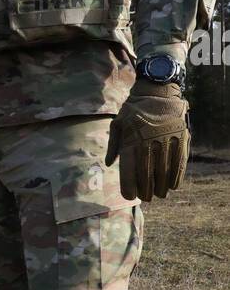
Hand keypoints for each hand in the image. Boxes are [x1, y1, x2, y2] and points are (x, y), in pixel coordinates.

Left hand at [106, 79, 189, 201]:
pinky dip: (175, 177)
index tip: (130, 196)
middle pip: (147, 175)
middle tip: (145, 198)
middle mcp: (148, 143)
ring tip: (158, 194)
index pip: (129, 172)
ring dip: (160, 187)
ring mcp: (165, 141)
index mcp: (131, 141)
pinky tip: (172, 185)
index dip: (129, 187)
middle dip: (145, 190)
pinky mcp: (180, 139)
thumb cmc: (134, 110)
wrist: (157, 92)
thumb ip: (113, 145)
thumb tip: (108, 164)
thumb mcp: (117, 123)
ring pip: (163, 172)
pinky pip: (178, 163)